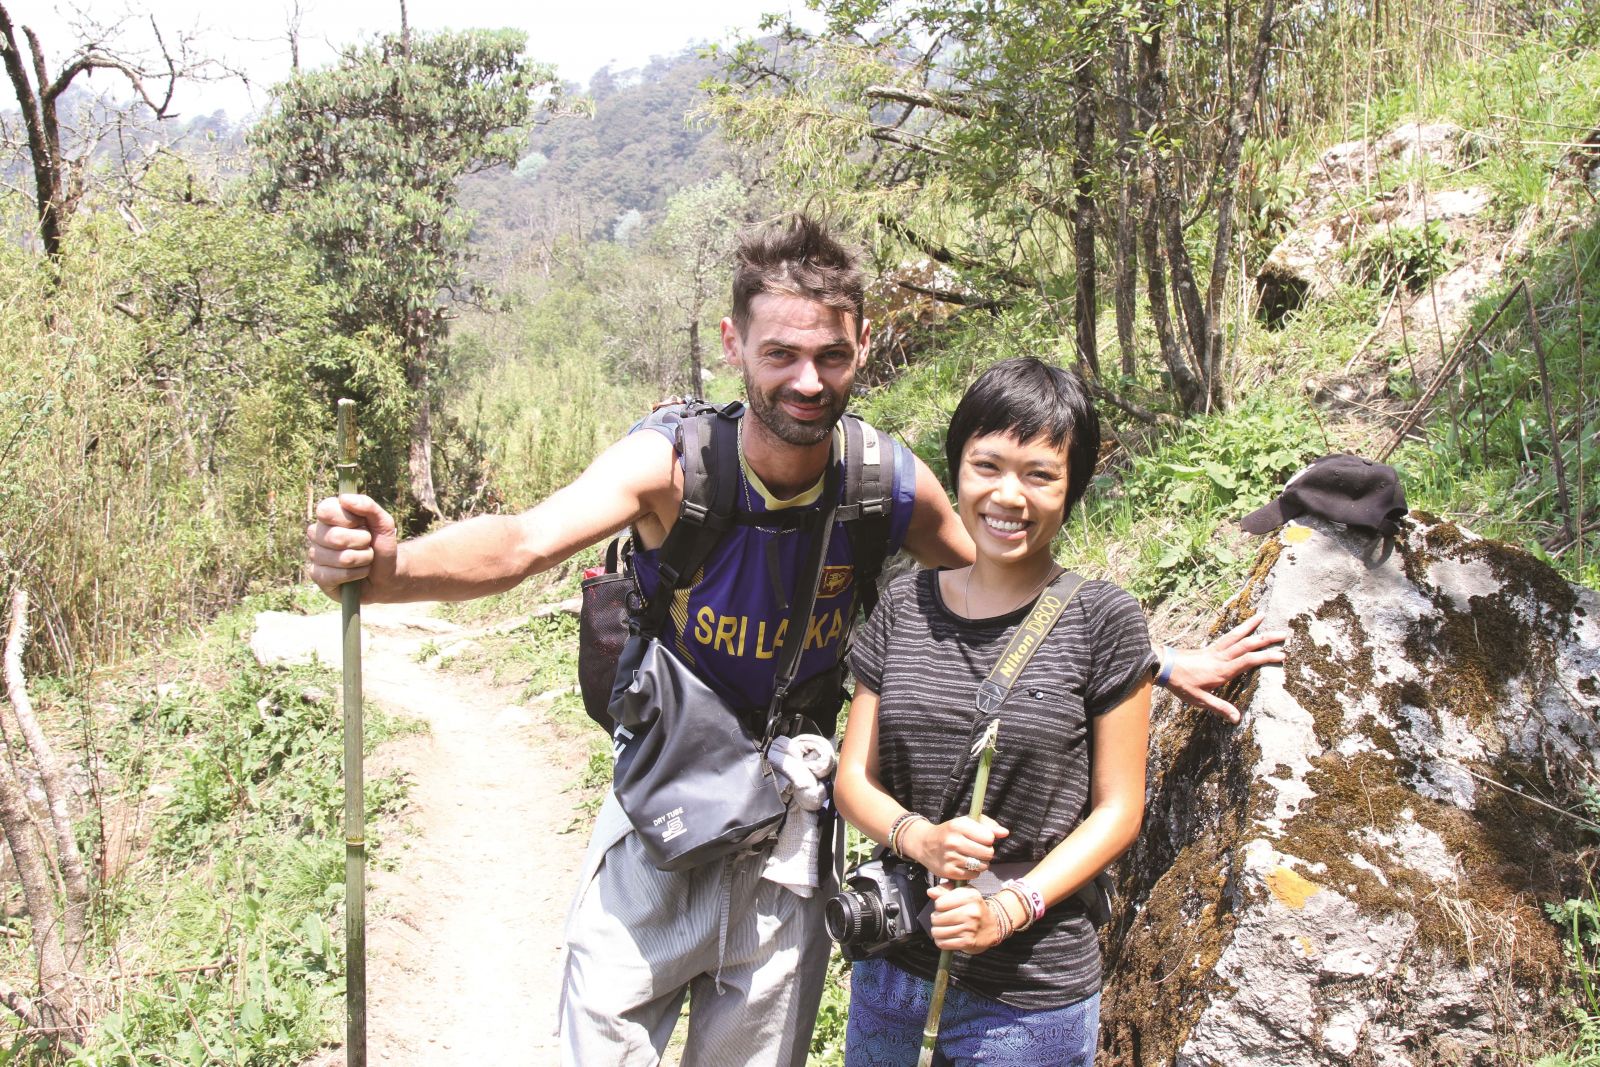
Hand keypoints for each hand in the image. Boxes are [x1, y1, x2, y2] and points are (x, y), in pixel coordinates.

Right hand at [305, 494, 398, 600]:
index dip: (350, 519)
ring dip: (363, 559)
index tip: (362, 524)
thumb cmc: (381, 544)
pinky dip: (357, 574)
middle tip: (367, 544)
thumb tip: (344, 498)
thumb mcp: (383, 522)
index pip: (325, 510)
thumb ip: (368, 506)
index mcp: (328, 515)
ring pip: (342, 558)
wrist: (387, 573)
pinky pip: (337, 575)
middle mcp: (317, 533)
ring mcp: (315, 555)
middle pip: (336, 537)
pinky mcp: (317, 576)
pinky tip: (358, 572)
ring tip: (365, 559)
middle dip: (363, 542)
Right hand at [905, 815, 1008, 880]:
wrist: (925, 844)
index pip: (989, 837)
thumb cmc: (950, 832)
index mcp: (959, 825)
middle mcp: (953, 841)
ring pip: (982, 866)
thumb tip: (1005, 833)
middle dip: (986, 852)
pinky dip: (973, 872)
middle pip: (988, 853)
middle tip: (977, 850)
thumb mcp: (967, 822)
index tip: (981, 838)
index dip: (988, 839)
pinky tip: (965, 865)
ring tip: (972, 857)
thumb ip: (988, 825)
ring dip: (981, 863)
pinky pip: (973, 875)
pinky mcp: (948, 872)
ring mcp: (950, 858)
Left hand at [927, 884, 1000, 953]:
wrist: (993, 926)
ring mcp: (969, 928)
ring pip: (937, 931)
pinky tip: (947, 937)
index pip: (939, 903)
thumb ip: (945, 890)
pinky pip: (942, 943)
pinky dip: (941, 941)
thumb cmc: (974, 908)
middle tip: (945, 919)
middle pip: (936, 918)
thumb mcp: (964, 893)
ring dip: (937, 931)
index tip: (945, 908)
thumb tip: (930, 892)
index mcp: (970, 897)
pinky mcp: (967, 942)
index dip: (939, 906)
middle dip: (936, 919)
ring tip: (945, 928)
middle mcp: (971, 912)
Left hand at [1163, 613, 1287, 723]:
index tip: (1282, 655)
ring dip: (1251, 625)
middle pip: (1247, 644)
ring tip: (1263, 615)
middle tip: (1284, 633)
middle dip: (1266, 638)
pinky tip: (1242, 625)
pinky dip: (1237, 628)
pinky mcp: (1209, 648)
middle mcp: (1221, 657)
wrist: (1163, 666)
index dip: (1266, 657)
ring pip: (1237, 635)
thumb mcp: (1199, 699)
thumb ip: (1219, 707)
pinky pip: (1227, 635)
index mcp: (1222, 670)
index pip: (1249, 661)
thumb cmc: (1181, 684)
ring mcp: (1215, 650)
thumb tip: (1237, 719)